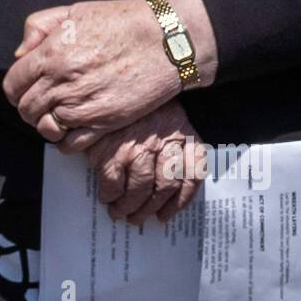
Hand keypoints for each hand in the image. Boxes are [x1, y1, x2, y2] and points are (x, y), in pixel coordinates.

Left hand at [4, 0, 181, 141]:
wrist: (167, 41)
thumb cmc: (124, 23)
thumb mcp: (75, 11)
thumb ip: (40, 26)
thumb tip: (21, 53)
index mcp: (51, 54)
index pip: (13, 84)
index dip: (17, 87)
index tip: (27, 87)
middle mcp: (61, 82)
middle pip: (26, 109)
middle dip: (30, 107)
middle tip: (44, 102)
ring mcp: (80, 105)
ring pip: (44, 128)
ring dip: (47, 124)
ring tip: (59, 115)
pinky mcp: (101, 123)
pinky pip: (68, 144)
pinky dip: (65, 141)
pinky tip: (72, 129)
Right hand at [64, 100, 207, 224]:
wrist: (113, 82)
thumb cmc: (142, 107)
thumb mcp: (168, 118)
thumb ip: (175, 146)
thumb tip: (168, 188)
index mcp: (183, 134)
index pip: (193, 174)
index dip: (182, 200)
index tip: (167, 214)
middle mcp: (164, 142)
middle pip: (166, 186)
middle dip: (151, 208)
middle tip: (139, 218)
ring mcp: (137, 147)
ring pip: (140, 189)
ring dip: (129, 207)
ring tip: (121, 213)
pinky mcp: (111, 150)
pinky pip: (113, 183)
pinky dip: (110, 195)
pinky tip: (108, 197)